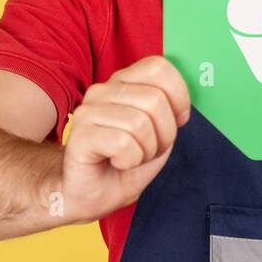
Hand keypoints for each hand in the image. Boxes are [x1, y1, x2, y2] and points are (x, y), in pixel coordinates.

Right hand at [59, 55, 191, 224]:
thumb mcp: (159, 131)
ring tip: (131, 157)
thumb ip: (169, 109)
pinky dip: (130, 160)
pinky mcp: (80, 135)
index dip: (179, 96)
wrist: (93, 194)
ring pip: (140, 123)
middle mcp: (102, 90)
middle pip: (155, 100)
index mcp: (122, 82)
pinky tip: (117, 162)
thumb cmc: (126, 161)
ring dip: (146, 150)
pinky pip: (123, 143)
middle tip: (147, 149)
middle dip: (164, 134)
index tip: (177, 120)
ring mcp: (88, 111)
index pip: (158, 68)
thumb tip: (181, 106)